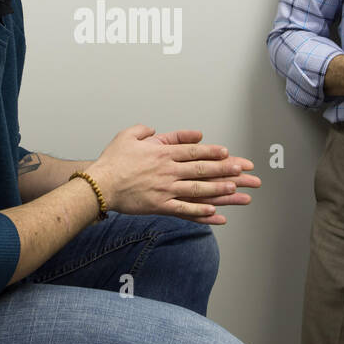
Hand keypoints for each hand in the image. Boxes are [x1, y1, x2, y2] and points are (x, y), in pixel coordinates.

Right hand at [88, 126, 259, 224]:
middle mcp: (168, 170)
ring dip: (219, 189)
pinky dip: (200, 211)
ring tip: (236, 190)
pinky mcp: (159, 205)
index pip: (193, 151)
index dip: (212, 151)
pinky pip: (184, 210)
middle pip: (202, 169)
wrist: (99, 184)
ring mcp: (165, 189)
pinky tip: (215, 213)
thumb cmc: (112, 160)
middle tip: (243, 171)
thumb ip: (146, 130)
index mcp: (162, 152)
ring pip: (197, 189)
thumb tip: (158, 129)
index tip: (228, 153)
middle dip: (225, 169)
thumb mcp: (128, 135)